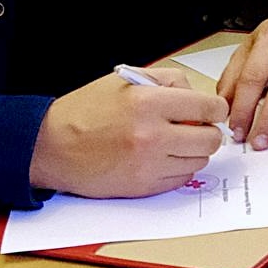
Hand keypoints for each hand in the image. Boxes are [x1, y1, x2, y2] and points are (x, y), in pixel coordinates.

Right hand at [29, 65, 226, 197]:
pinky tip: (162, 158)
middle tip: (196, 129)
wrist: (52, 146)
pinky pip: (181, 178)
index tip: (213, 111)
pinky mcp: (143, 186)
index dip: (216, 109)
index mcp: (148, 102)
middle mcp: (151, 135)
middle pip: (210, 139)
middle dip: (208, 132)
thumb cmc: (86, 111)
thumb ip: (168, 81)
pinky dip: (179, 168)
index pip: (208, 107)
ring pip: (199, 161)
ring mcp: (148, 164)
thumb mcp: (126, 80)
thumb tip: (197, 95)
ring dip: (193, 151)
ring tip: (173, 143)